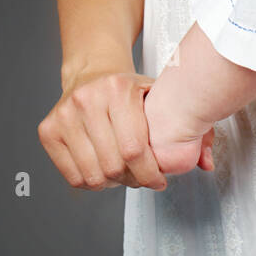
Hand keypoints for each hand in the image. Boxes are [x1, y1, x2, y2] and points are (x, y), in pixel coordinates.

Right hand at [38, 68, 214, 191]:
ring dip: (113, 183)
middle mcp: (86, 99)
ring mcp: (64, 115)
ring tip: (124, 172)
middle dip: (133, 179)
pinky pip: (73, 177)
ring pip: (93, 175)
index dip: (150, 173)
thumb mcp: (161, 97)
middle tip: (142, 177)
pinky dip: (92, 182)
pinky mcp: (48, 130)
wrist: (92, 71)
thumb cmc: (131, 90)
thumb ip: (194, 128)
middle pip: (113, 166)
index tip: (159, 180)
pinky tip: (104, 168)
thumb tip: (207, 164)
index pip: (134, 149)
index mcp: (117, 88)